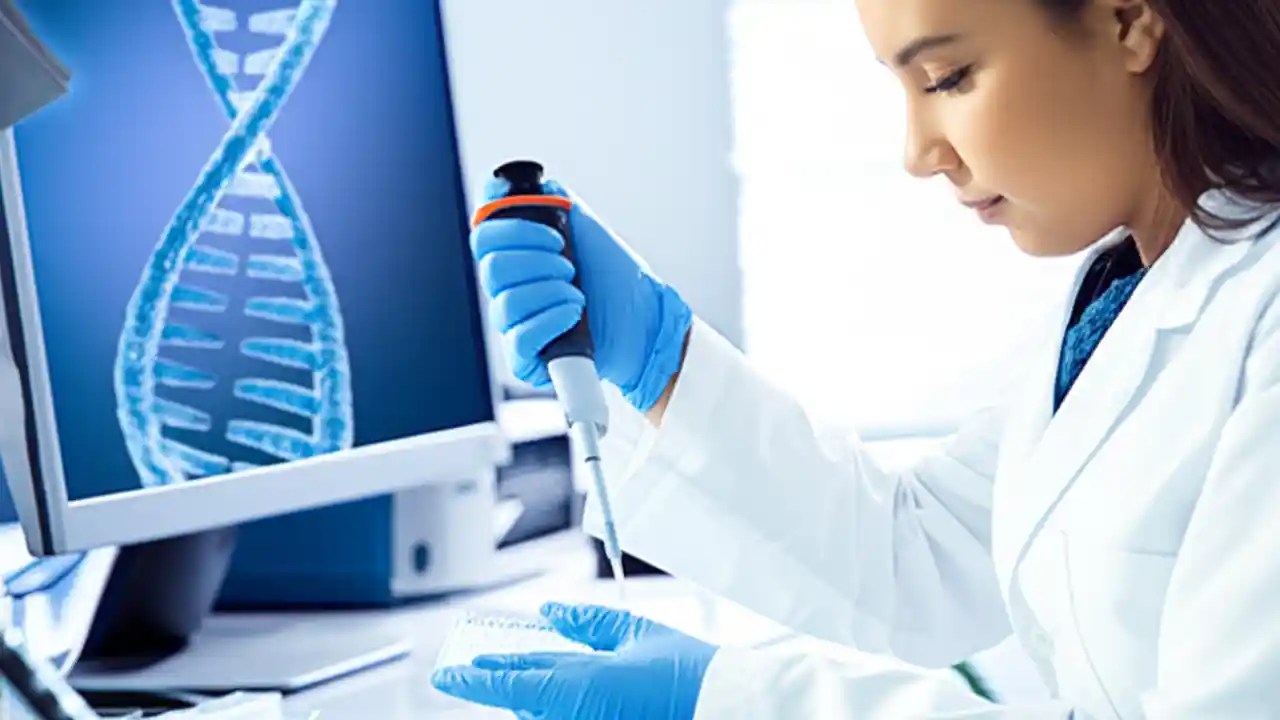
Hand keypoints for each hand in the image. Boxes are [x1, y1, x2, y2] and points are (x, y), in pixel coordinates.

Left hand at [431, 602, 717, 719]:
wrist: (730, 712)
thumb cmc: (690, 677)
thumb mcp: (638, 634)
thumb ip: (589, 621)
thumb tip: (553, 610)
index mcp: (576, 687)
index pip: (506, 683)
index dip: (472, 677)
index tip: (446, 674)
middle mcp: (572, 717)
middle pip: (523, 703)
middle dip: (514, 682)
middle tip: (495, 666)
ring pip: (543, 714)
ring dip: (543, 698)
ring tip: (569, 678)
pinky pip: (567, 718)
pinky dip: (565, 706)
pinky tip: (590, 692)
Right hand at [471, 177, 692, 411]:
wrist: (647, 321)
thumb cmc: (618, 279)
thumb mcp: (587, 228)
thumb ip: (556, 203)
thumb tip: (530, 183)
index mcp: (516, 257)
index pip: (484, 236)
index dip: (513, 229)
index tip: (555, 233)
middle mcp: (508, 290)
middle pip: (491, 267)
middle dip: (537, 260)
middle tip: (570, 264)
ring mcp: (515, 326)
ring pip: (506, 302)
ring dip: (550, 290)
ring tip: (578, 292)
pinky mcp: (527, 359)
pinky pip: (519, 339)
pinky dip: (551, 319)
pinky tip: (574, 314)